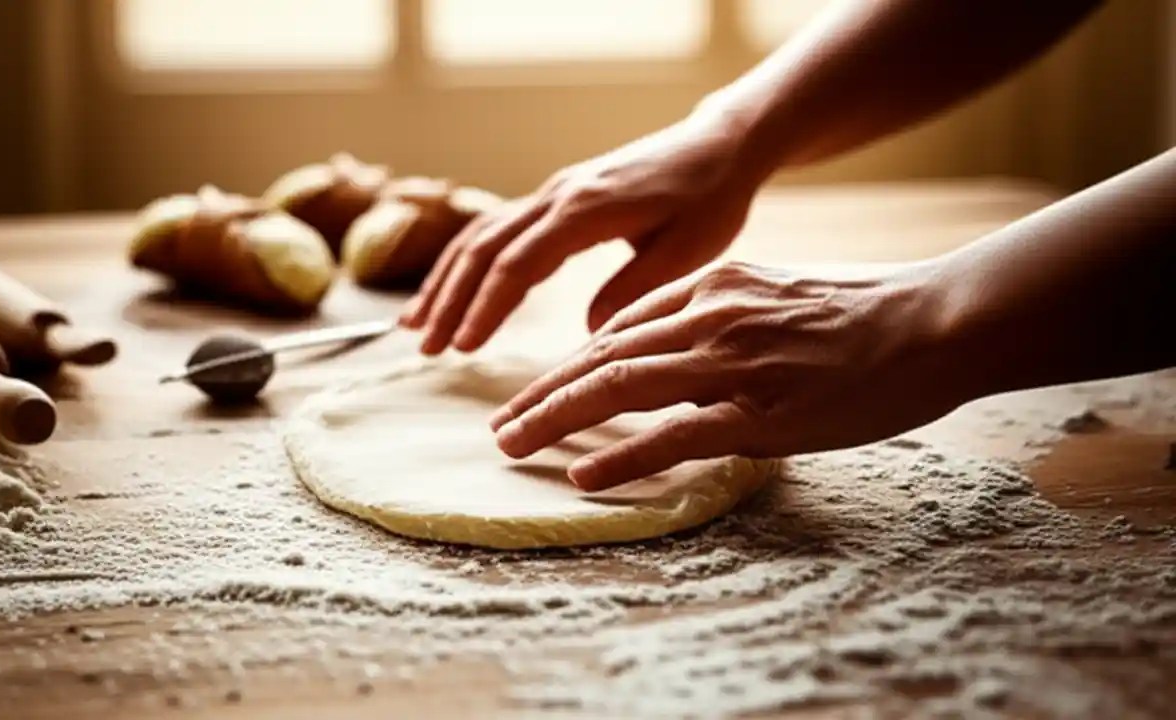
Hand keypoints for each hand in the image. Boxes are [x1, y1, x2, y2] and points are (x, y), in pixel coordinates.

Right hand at [400, 113, 761, 354]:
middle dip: (450, 299)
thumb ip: (635, 288)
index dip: (487, 307)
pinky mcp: (555, 199)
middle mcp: (557, 196)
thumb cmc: (710, 197)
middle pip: (484, 248)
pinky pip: (496, 229)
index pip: (518, 262)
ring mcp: (552, 194)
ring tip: (416, 326)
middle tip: (427, 348)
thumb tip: (588, 332)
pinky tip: (450, 291)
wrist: (717, 146)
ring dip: (445, 281)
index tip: (464, 347)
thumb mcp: (688, 249)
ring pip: (480, 236)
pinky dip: (465, 262)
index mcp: (585, 209)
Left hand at [487, 261, 958, 489]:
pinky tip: (585, 477)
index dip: (567, 367)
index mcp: (712, 287)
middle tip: (500, 427)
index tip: (535, 394)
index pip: (618, 331)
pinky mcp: (761, 412)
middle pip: (601, 357)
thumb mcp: (774, 297)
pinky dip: (621, 456)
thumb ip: (717, 320)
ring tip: (513, 446)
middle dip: (541, 395)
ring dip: (556, 419)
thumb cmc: (861, 316)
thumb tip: (670, 359)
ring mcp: (733, 364)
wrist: (932, 323)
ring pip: (619, 388)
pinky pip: (673, 436)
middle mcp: (710, 318)